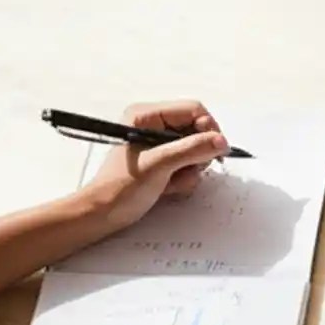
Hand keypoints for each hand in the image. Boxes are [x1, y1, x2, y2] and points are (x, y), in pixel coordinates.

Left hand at [81, 100, 229, 229]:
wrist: (103, 214)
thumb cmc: (120, 187)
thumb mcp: (160, 165)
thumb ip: (192, 149)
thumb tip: (220, 141)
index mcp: (147, 116)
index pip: (193, 110)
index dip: (209, 130)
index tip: (215, 151)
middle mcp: (153, 125)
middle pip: (197, 130)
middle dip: (198, 154)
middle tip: (186, 169)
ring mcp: (158, 144)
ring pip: (195, 149)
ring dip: (191, 169)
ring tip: (171, 181)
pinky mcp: (162, 161)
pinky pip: (188, 163)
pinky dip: (184, 177)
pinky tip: (168, 186)